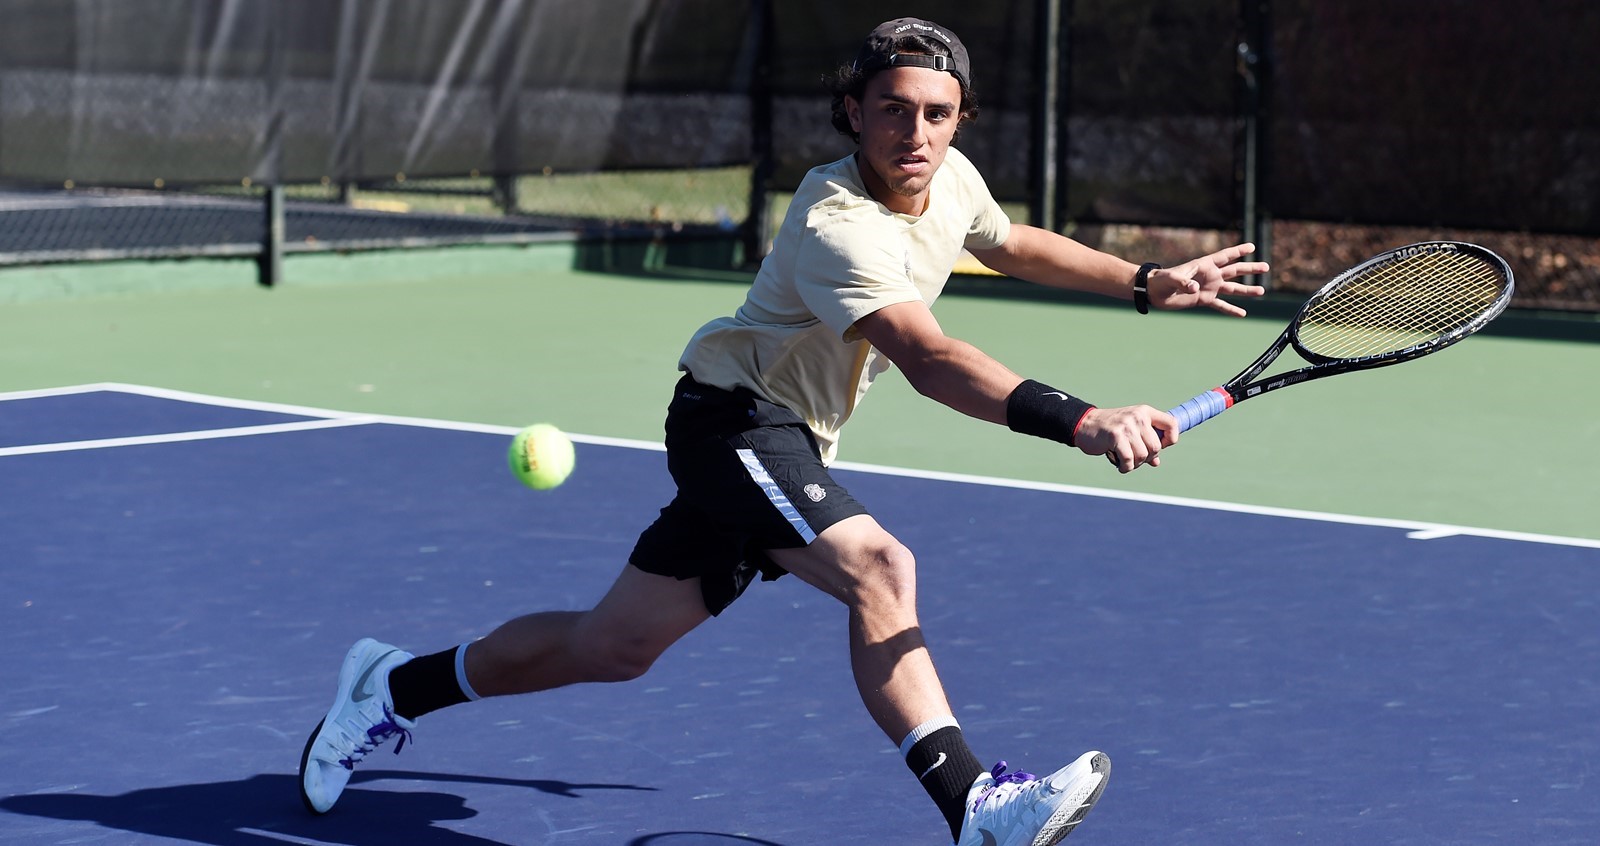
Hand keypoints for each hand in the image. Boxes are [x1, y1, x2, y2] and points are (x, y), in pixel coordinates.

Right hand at [1075, 405, 1177, 473]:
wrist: (1085, 425)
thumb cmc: (1109, 430)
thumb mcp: (1131, 430)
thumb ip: (1145, 443)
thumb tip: (1156, 462)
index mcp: (1145, 412)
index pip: (1171, 424)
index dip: (1171, 439)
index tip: (1161, 447)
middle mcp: (1138, 416)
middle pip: (1156, 447)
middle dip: (1147, 458)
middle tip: (1134, 458)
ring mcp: (1127, 425)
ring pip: (1143, 456)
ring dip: (1135, 464)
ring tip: (1125, 461)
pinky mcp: (1116, 436)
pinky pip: (1129, 460)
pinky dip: (1126, 467)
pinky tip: (1120, 465)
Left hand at [1148, 243, 1268, 316]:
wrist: (1154, 292)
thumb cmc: (1161, 280)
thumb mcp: (1172, 278)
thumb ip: (1184, 282)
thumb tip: (1195, 289)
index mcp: (1203, 265)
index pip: (1224, 256)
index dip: (1238, 251)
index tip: (1252, 246)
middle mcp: (1210, 275)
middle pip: (1234, 270)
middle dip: (1250, 268)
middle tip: (1266, 267)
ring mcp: (1209, 288)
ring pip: (1232, 288)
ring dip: (1247, 290)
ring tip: (1262, 291)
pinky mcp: (1204, 300)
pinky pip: (1221, 305)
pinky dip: (1231, 310)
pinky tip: (1243, 314)